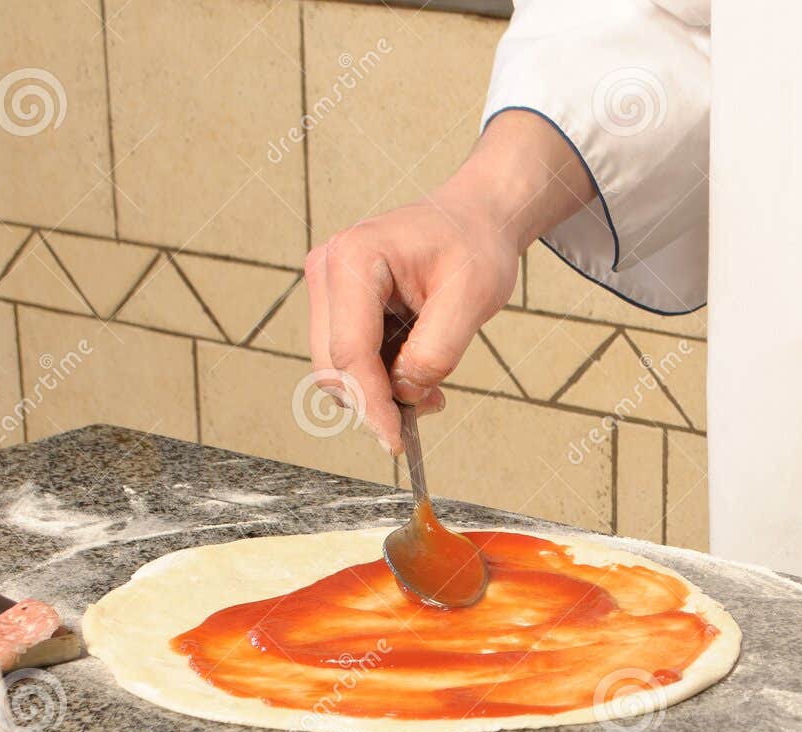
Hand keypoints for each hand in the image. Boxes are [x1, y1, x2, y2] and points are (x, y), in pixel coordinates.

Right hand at [303, 110, 595, 454]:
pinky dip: (379, 376)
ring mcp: (327, 286)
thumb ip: (437, 350)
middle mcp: (327, 270)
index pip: (349, 352)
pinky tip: (417, 370)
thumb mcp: (472, 298)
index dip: (371, 404)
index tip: (396, 442)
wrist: (474, 218)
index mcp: (353, 259)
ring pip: (338, 367)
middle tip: (433, 404)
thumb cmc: (474, 247)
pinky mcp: (337, 303)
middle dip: (376, 400)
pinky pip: (349, 357)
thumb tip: (406, 394)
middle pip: (333, 365)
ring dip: (379, 390)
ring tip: (432, 385)